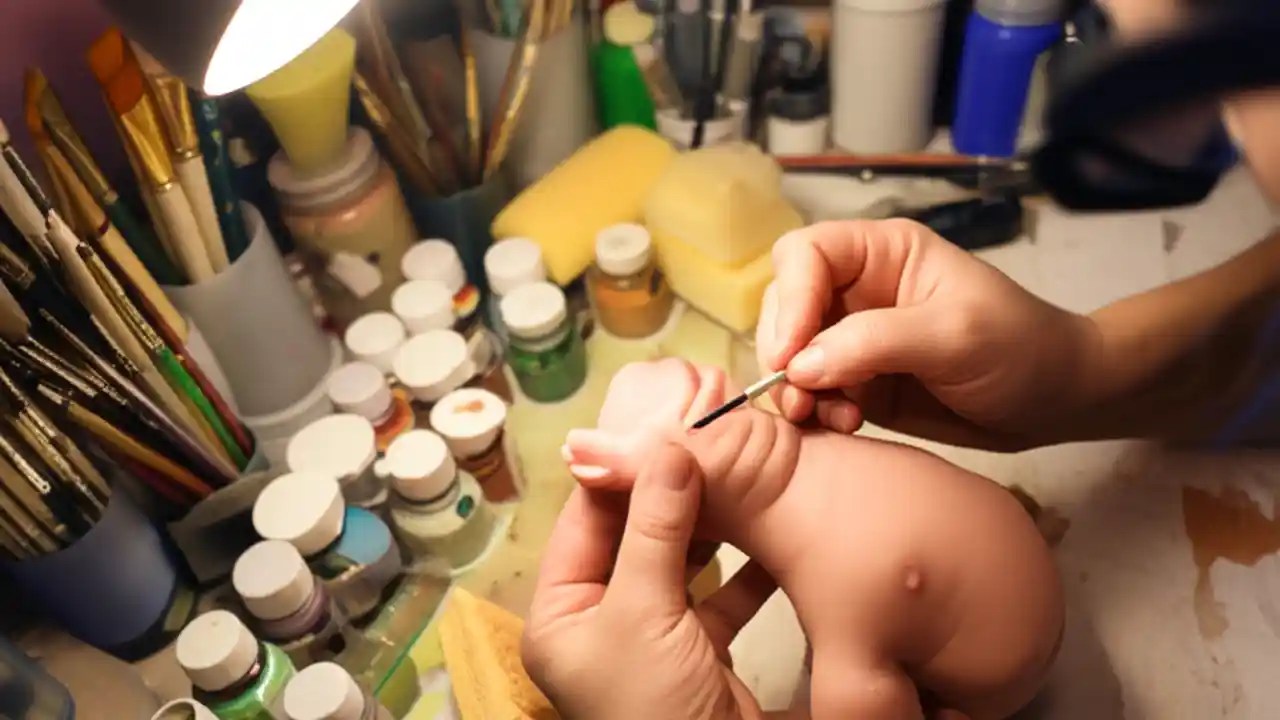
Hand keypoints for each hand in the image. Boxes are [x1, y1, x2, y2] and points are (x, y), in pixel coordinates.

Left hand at [524, 444, 775, 719]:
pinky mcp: (701, 652)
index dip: (622, 470)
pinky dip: (744, 566)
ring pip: (679, 560)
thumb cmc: (655, 712)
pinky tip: (766, 528)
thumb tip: (668, 445)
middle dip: (670, 491)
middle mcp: (600, 621)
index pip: (586, 520)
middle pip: (632, 536)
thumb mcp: (644, 613)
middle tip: (709, 439)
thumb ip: (655, 527)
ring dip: (709, 522)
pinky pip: (720, 595)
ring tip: (738, 472)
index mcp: (560, 614)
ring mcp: (652, 636)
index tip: (662, 420)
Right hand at [759, 220, 1098, 449]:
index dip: (789, 298)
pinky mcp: (858, 384)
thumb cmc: (1020, 348)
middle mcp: (858, 291)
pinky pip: (812, 394)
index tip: (792, 353)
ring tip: (827, 418)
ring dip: (796, 389)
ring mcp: (853, 340)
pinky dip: (814, 413)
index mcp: (882, 254)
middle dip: (784, 350)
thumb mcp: (955, 334)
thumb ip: (876, 343)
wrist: (1057, 402)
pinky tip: (844, 426)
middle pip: (785, 306)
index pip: (806, 255)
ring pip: (791, 355)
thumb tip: (801, 366)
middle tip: (800, 396)